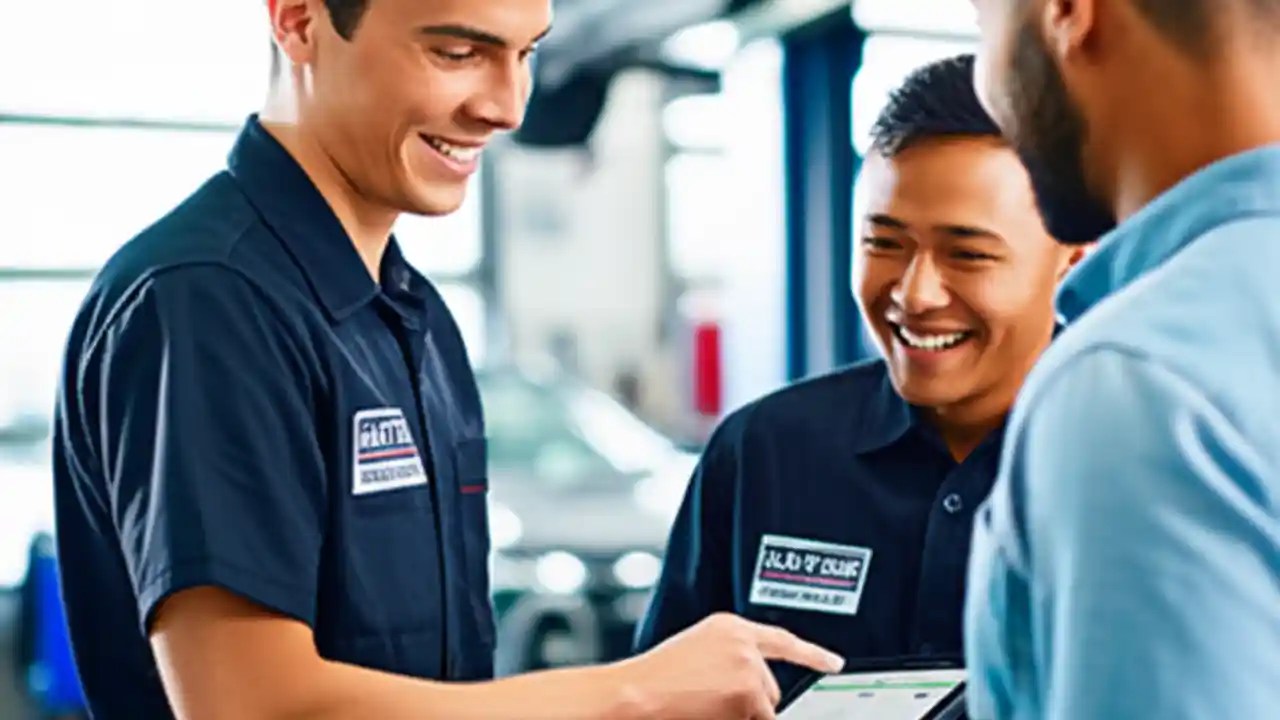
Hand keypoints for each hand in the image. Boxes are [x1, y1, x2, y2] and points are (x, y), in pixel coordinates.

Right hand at [611, 613, 843, 719]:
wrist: (635, 693)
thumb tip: (757, 684)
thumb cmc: (655, 680)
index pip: (781, 639)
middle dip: (750, 703)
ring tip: (702, 705)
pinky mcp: (749, 693)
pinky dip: (738, 719)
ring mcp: (749, 667)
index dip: (811, 654)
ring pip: (763, 708)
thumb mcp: (697, 653)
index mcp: (730, 626)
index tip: (834, 663)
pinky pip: (758, 719)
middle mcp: (744, 642)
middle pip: (770, 687)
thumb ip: (731, 658)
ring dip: (742, 714)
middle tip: (710, 702)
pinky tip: (708, 712)